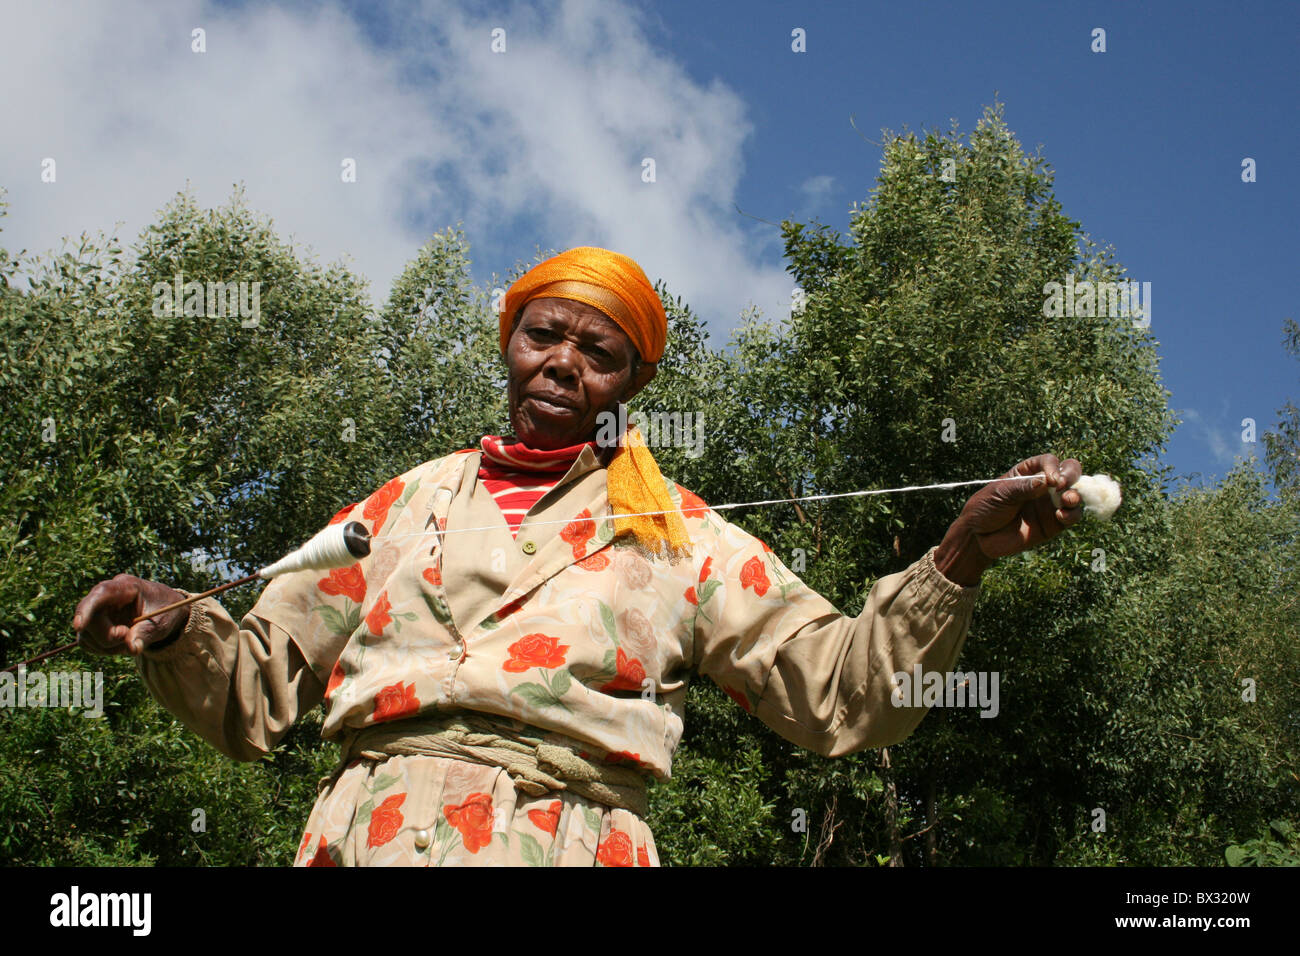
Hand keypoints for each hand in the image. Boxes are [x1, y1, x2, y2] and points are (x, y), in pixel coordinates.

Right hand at [72, 574, 189, 655]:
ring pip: (86, 634)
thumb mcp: (161, 623)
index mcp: (127, 586)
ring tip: (130, 642)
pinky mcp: (94, 625)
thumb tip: (131, 648)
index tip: (78, 626)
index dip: (86, 609)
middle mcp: (108, 596)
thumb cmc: (166, 611)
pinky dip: (102, 649)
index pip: (101, 593)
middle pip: (91, 618)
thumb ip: (145, 634)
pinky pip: (87, 642)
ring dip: (106, 646)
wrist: (168, 611)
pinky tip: (121, 645)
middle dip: (106, 636)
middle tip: (127, 638)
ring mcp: (98, 610)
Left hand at [934, 454, 1084, 584]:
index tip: (1050, 479)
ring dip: (1075, 495)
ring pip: (1074, 494)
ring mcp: (1050, 504)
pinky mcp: (1054, 523)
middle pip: (1068, 472)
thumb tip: (1046, 481)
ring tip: (1067, 500)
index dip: (1053, 466)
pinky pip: (1072, 516)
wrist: (979, 536)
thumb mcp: (999, 493)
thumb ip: (1023, 487)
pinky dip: (1072, 514)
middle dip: (1071, 475)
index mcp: (1028, 472)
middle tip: (1062, 485)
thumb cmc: (985, 508)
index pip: (1048, 461)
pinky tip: (1061, 516)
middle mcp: (1043, 485)